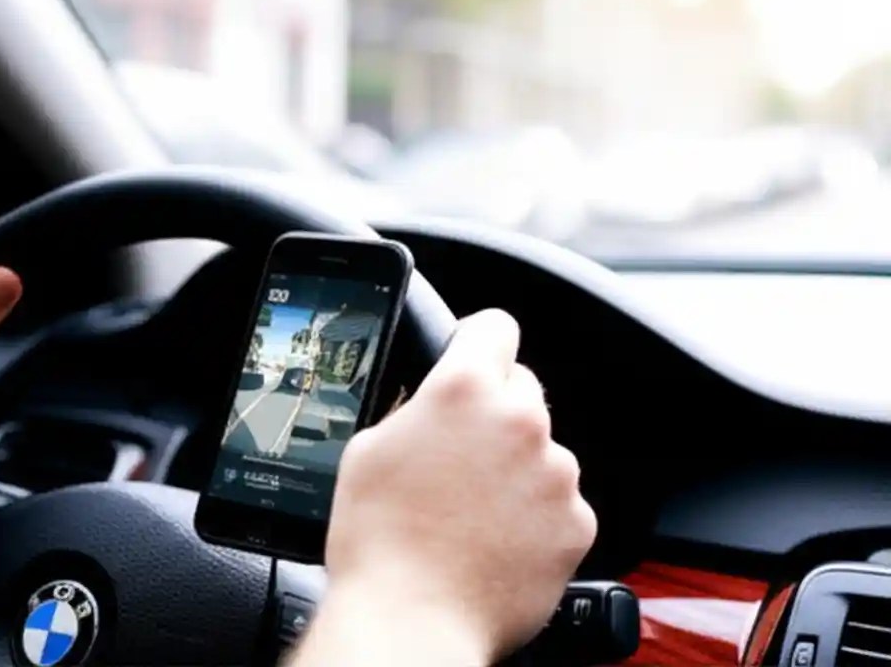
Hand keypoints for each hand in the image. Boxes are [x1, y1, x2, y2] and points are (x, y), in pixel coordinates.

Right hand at [325, 309, 595, 662]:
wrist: (412, 621)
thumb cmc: (379, 542)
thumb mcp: (369, 450)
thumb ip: (413, 409)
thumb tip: (430, 403)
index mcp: (463, 389)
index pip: (495, 326)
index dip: (479, 342)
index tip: (474, 356)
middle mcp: (519, 420)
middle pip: (522, 390)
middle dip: (494, 415)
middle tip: (458, 458)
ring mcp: (555, 473)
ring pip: (542, 451)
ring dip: (516, 470)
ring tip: (471, 513)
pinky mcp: (577, 521)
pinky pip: (559, 503)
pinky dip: (534, 517)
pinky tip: (495, 541)